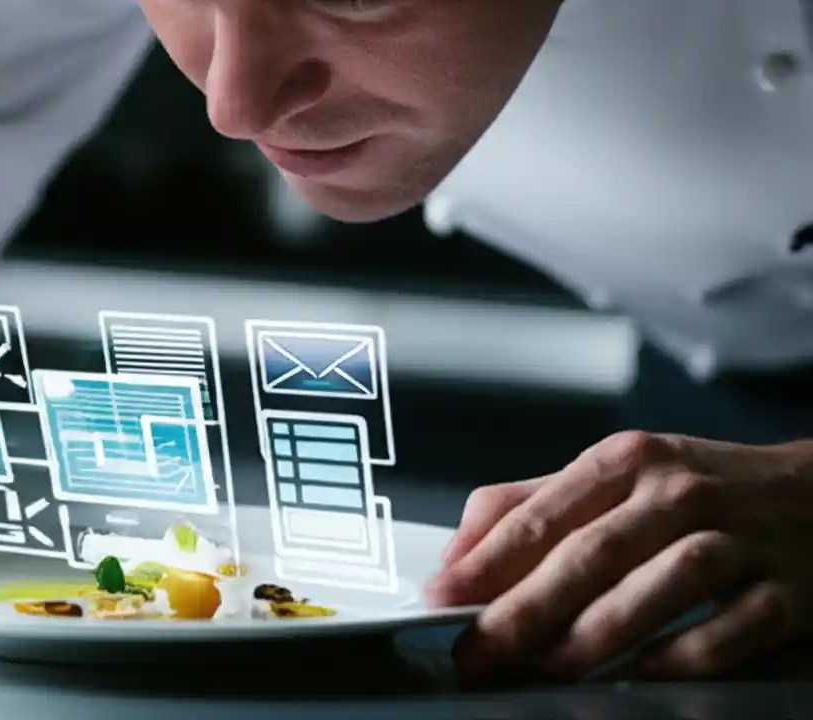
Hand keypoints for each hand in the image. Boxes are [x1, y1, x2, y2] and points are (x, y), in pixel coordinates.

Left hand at [426, 431, 812, 679]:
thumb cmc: (698, 488)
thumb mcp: (613, 476)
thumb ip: (526, 505)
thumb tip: (454, 553)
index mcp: (625, 461)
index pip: (542, 512)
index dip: (485, 559)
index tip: (440, 597)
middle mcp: (678, 492)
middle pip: (591, 551)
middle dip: (524, 608)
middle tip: (477, 651)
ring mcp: (738, 539)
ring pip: (662, 582)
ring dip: (598, 631)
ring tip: (546, 668)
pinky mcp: (788, 589)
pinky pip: (736, 625)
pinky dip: (689, 652)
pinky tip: (646, 674)